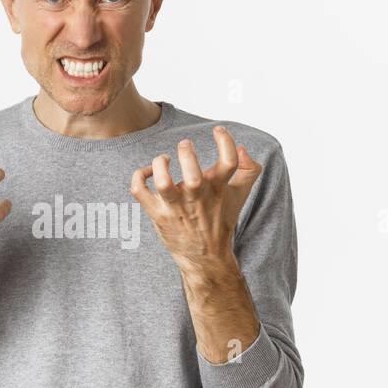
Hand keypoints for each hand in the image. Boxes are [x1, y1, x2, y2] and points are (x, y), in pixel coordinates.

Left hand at [129, 125, 261, 276]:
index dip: (226, 141)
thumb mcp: (239, 195)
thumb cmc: (220, 220)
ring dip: (159, 165)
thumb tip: (244, 149)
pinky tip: (146, 172)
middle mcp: (197, 198)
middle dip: (187, 154)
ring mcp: (176, 207)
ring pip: (163, 184)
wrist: (205, 256)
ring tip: (163, 159)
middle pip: (193, 176)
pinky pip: (139, 191)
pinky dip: (138, 177)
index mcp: (219, 189)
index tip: (218, 130)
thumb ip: (249, 170)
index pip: (229, 162)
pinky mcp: (158, 214)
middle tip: (185, 145)